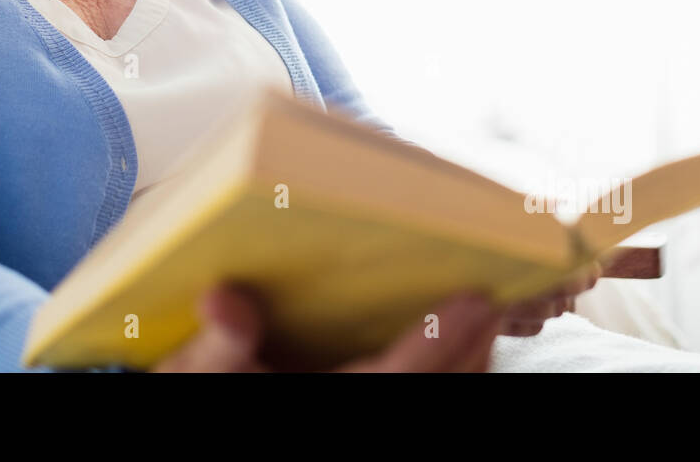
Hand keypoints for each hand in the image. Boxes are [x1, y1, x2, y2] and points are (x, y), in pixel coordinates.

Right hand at [150, 262, 601, 372]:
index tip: (476, 301)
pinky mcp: (376, 399)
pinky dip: (458, 365)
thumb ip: (217, 341)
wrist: (212, 388)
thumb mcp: (197, 369)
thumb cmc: (207, 380)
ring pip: (449, 391)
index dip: (439, 342)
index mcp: (326, 400)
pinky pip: (434, 391)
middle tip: (501, 288)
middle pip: (440, 385)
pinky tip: (466, 333)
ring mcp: (372, 409)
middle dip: (474, 343)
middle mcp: (359, 410)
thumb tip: (224, 299)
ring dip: (473, 356)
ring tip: (490, 306)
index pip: (397, 379)